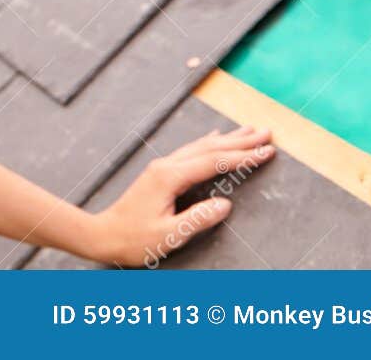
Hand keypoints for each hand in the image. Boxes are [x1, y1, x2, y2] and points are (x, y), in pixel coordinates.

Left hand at [86, 126, 274, 267]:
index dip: (242, 157)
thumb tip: (225, 204)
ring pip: (200, 147)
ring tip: (249, 131)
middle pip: (209, 148)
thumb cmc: (134, 238)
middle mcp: (166, 166)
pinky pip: (190, 152)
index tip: (267, 151)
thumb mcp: (169, 235)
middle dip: (240, 141)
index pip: (214, 162)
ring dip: (227, 139)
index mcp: (170, 177)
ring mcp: (162, 167)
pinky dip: (208, 144)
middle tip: (267, 133)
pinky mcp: (160, 173)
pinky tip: (215, 138)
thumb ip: (198, 219)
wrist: (103, 234)